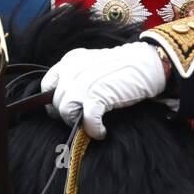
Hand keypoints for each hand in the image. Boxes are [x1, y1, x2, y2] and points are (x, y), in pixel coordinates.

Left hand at [40, 41, 168, 138]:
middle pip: (56, 102)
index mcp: (70, 60)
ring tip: (92, 126)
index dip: (53, 101)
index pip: (46, 85)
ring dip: (78, 123)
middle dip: (67, 115)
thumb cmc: (121, 67)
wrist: (146, 63)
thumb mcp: (92, 65)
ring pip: (66, 112)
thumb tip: (66, 103)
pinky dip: (93, 130)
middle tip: (83, 120)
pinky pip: (86, 120)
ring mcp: (84, 82)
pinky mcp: (98, 95)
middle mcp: (72, 70)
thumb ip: (76, 77)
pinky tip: (101, 132)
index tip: (64, 110)